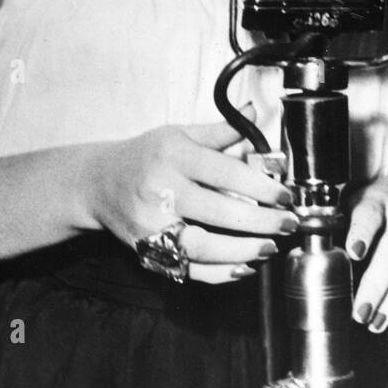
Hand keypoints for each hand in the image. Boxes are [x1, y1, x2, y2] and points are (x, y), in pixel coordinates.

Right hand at [87, 119, 296, 284]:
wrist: (99, 183)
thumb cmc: (146, 156)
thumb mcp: (180, 134)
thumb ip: (221, 130)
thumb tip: (256, 115)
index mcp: (173, 155)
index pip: (224, 172)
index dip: (260, 186)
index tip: (285, 194)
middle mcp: (160, 190)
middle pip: (218, 212)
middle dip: (261, 222)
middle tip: (288, 223)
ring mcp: (151, 225)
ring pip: (203, 246)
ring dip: (243, 250)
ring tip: (270, 246)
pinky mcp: (148, 250)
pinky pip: (188, 269)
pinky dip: (219, 272)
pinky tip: (243, 265)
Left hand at [343, 162, 387, 341]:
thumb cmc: (381, 199)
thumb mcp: (357, 198)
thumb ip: (337, 221)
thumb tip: (309, 249)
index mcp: (379, 201)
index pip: (370, 217)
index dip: (362, 233)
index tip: (353, 252)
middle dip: (376, 286)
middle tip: (359, 313)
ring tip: (374, 326)